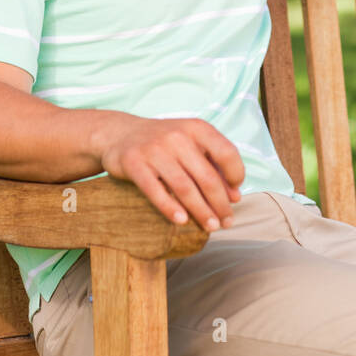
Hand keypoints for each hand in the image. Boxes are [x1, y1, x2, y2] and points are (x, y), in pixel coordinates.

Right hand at [95, 113, 244, 232]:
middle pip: (206, 177)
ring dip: (200, 211)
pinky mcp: (134, 163)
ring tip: (210, 226)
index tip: (235, 196)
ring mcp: (155, 149)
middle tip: (226, 223)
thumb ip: (213, 166)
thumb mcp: (190, 144)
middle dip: (220, 204)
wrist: (120, 133)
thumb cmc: (164, 143)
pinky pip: (155, 190)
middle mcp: (178, 136)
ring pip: (184, 187)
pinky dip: (170, 208)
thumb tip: (235, 198)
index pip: (227, 152)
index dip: (236, 176)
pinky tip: (181, 221)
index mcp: (196, 128)